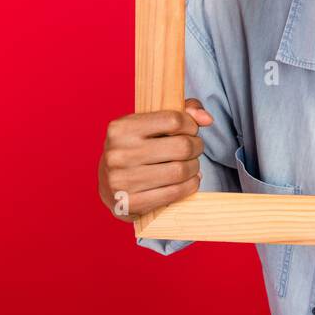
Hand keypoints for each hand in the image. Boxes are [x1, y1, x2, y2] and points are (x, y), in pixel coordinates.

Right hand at [98, 98, 212, 221]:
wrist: (108, 184)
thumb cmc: (136, 148)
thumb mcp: (151, 124)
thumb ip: (182, 112)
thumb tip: (206, 119)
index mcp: (121, 128)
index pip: (173, 120)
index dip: (191, 125)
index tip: (191, 130)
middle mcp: (118, 153)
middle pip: (181, 146)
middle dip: (197, 147)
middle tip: (195, 149)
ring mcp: (122, 180)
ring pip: (180, 171)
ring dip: (194, 167)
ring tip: (191, 165)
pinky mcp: (130, 203)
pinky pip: (174, 193)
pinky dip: (189, 186)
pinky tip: (188, 181)